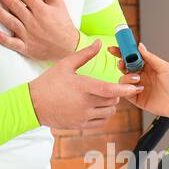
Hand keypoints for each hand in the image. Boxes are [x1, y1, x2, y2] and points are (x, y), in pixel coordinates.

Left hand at [0, 0, 80, 61]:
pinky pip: (12, 43)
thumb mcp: (57, 2)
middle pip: (14, 4)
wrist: (69, 48)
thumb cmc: (63, 23)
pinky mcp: (26, 47)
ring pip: (10, 21)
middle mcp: (33, 21)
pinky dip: (2, 38)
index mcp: (41, 9)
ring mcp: (28, 35)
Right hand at [27, 40, 143, 129]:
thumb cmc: (48, 82)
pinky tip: (97, 108)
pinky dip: (103, 115)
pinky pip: (100, 122)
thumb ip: (85, 54)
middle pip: (112, 100)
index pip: (110, 90)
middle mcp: (84, 103)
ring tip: (102, 97)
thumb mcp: (65, 65)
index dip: (125, 89)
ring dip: (110, 105)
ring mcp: (82, 116)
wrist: (33, 104)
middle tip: (109, 88)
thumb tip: (99, 42)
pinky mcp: (80, 125)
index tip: (136, 86)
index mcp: (82, 86)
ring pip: (108, 113)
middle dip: (116, 93)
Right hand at [108, 42, 168, 120]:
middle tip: (122, 63)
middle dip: (122, 64)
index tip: (115, 48)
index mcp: (149, 66)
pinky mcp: (138, 99)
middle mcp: (143, 76)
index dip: (123, 52)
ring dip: (127, 77)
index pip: (133, 57)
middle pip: (126, 68)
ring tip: (136, 78)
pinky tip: (138, 88)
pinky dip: (128, 89)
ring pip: (124, 80)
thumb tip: (139, 46)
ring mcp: (139, 87)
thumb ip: (150, 57)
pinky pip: (127, 93)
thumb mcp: (164, 67)